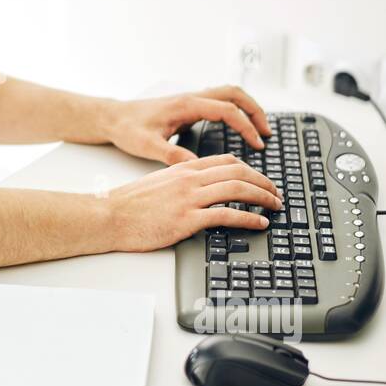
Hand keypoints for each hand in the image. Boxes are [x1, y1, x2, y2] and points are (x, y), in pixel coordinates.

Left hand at [104, 84, 270, 164]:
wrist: (112, 117)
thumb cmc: (127, 129)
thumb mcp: (147, 145)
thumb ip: (172, 155)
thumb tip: (197, 168)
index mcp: (185, 105)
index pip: (226, 110)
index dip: (246, 126)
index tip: (258, 143)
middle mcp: (191, 98)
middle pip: (234, 93)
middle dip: (255, 110)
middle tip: (267, 132)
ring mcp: (190, 100)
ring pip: (228, 94)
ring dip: (247, 108)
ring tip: (260, 129)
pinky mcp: (188, 106)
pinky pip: (219, 102)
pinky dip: (235, 111)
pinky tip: (238, 128)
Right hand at [106, 153, 282, 252]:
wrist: (109, 215)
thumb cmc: (129, 204)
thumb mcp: (159, 184)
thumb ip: (182, 184)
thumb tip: (200, 193)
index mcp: (183, 168)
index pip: (226, 161)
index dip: (250, 170)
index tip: (261, 180)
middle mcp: (189, 179)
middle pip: (238, 171)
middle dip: (264, 181)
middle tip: (276, 194)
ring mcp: (189, 198)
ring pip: (237, 189)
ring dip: (262, 197)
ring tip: (275, 206)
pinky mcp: (187, 219)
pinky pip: (226, 215)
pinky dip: (249, 218)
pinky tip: (259, 224)